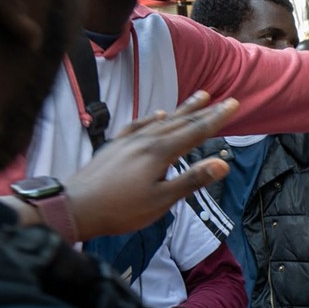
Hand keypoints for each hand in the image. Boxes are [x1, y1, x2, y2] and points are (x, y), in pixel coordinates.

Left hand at [64, 91, 238, 239]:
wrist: (76, 207)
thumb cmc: (121, 209)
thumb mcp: (161, 200)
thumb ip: (192, 180)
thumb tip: (223, 164)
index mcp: (160, 153)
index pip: (195, 132)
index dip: (216, 118)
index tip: (233, 104)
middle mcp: (145, 140)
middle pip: (180, 122)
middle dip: (203, 110)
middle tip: (221, 98)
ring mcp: (128, 141)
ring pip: (161, 120)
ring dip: (181, 110)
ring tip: (197, 98)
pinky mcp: (115, 146)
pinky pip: (138, 125)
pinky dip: (152, 118)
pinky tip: (157, 115)